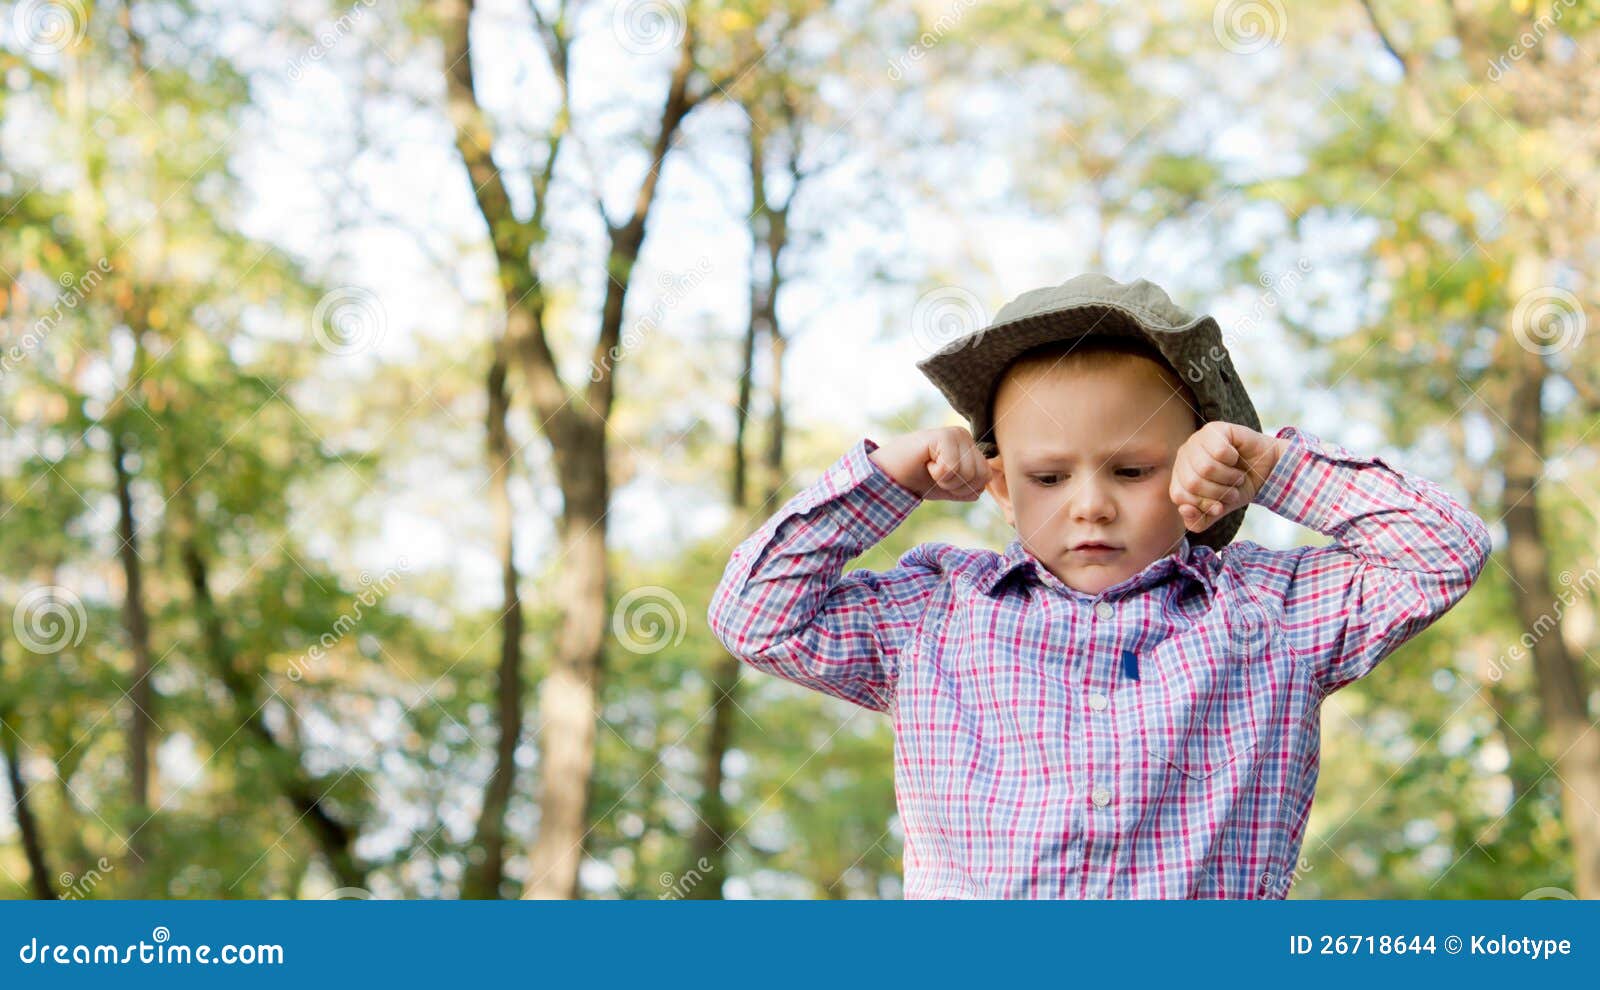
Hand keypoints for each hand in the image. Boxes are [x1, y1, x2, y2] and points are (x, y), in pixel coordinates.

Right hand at [868, 427, 993, 501]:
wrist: (889, 476)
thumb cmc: (917, 480)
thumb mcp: (952, 486)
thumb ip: (972, 483)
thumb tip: (991, 478)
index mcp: (970, 447)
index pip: (985, 478)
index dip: (963, 489)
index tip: (942, 480)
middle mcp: (965, 436)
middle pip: (980, 476)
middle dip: (956, 486)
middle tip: (935, 475)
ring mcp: (955, 434)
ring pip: (968, 473)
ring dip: (945, 480)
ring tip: (929, 468)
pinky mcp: (943, 436)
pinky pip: (952, 468)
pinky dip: (937, 473)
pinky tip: (925, 462)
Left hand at [1170, 422, 1287, 531]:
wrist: (1266, 470)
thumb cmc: (1238, 489)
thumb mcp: (1218, 511)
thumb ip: (1198, 521)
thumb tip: (1184, 509)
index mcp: (1179, 476)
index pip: (1179, 495)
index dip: (1202, 504)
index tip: (1220, 507)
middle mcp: (1184, 457)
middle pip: (1192, 482)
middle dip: (1219, 493)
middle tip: (1232, 491)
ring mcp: (1197, 440)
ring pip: (1206, 467)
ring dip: (1229, 478)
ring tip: (1236, 476)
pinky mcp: (1214, 428)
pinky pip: (1219, 451)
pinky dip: (1233, 460)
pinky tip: (1236, 457)